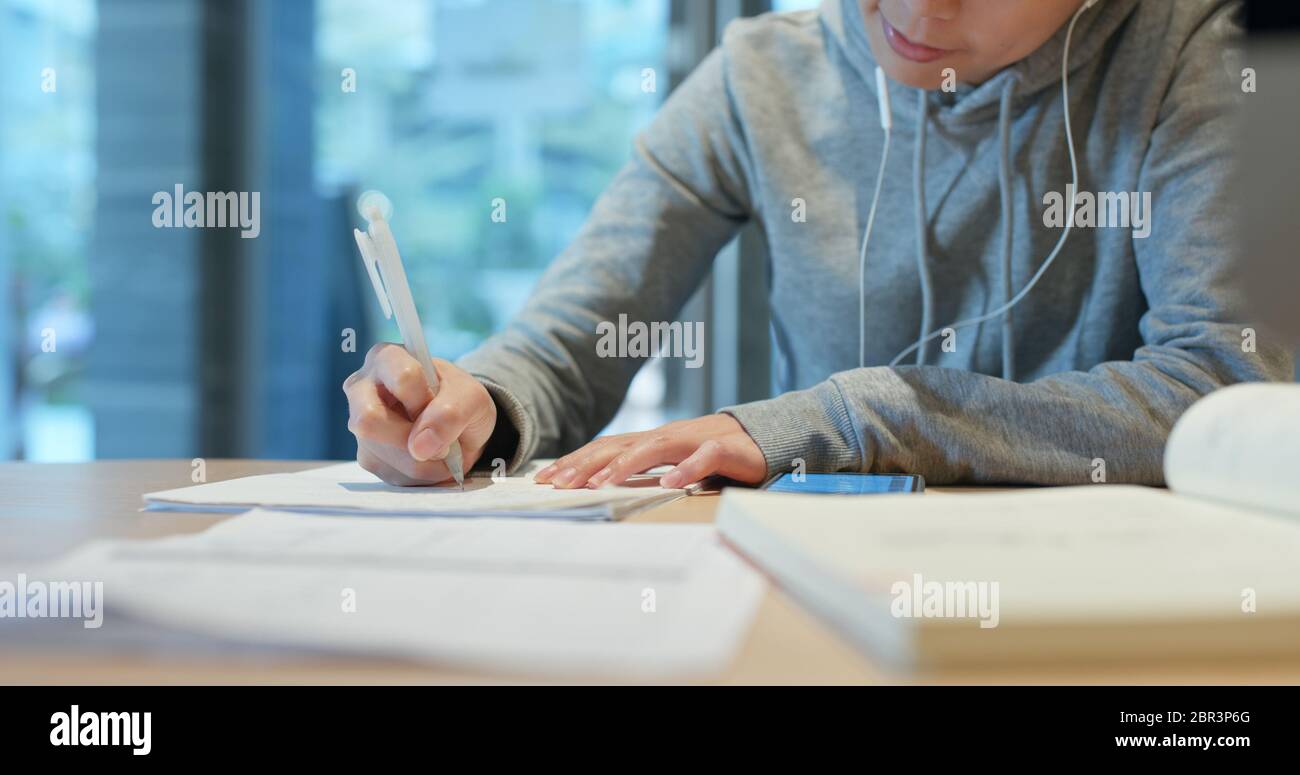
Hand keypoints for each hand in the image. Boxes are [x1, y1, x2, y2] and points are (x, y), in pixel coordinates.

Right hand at [343, 343, 496, 485]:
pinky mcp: (367, 455)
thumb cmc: (461, 400)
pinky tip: (430, 460)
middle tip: (440, 438)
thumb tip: (419, 447)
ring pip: (382, 454)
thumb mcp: (471, 399)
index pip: (401, 379)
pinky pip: (389, 474)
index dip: (426, 401)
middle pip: (369, 421)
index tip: (442, 406)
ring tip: (441, 451)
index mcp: (387, 358)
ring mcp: (360, 424)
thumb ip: (450, 415)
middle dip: (412, 438)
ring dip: (423, 462)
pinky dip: (419, 475)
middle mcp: (362, 388)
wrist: (461, 425)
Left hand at [534, 414, 766, 489]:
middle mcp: (668, 436)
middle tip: (558, 483)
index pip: (606, 448)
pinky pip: (705, 458)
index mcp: (652, 441)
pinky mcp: (725, 449)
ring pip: (654, 447)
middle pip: (620, 445)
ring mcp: (695, 439)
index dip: (575, 461)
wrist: (765, 437)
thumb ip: (645, 470)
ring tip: (599, 484)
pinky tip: (670, 483)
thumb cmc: (715, 455)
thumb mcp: (673, 462)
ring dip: (625, 465)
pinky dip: (687, 469)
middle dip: (586, 463)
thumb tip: (601, 486)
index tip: (546, 478)